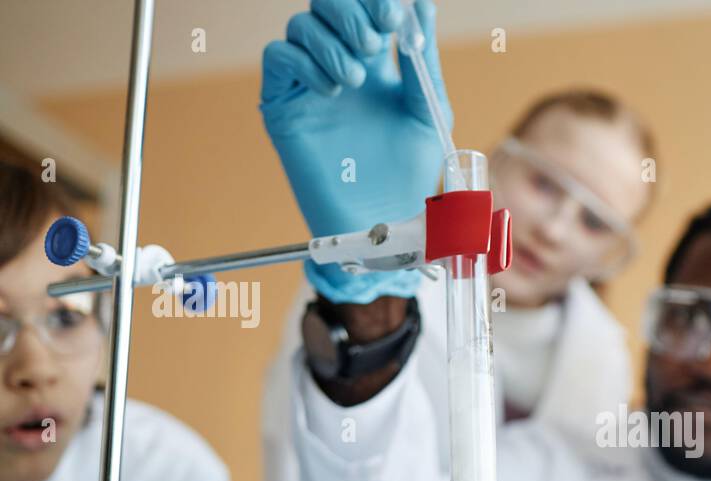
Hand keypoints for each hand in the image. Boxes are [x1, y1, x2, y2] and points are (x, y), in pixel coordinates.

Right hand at [261, 0, 452, 301]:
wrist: (381, 224)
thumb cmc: (408, 177)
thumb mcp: (427, 115)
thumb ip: (423, 66)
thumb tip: (423, 8)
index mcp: (377, 65)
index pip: (366, 8)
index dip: (376, 1)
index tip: (395, 15)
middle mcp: (340, 66)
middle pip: (328, 4)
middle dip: (351, 10)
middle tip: (375, 41)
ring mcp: (310, 83)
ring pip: (303, 25)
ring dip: (332, 42)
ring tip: (356, 79)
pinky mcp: (284, 105)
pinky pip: (279, 57)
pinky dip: (305, 62)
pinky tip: (332, 90)